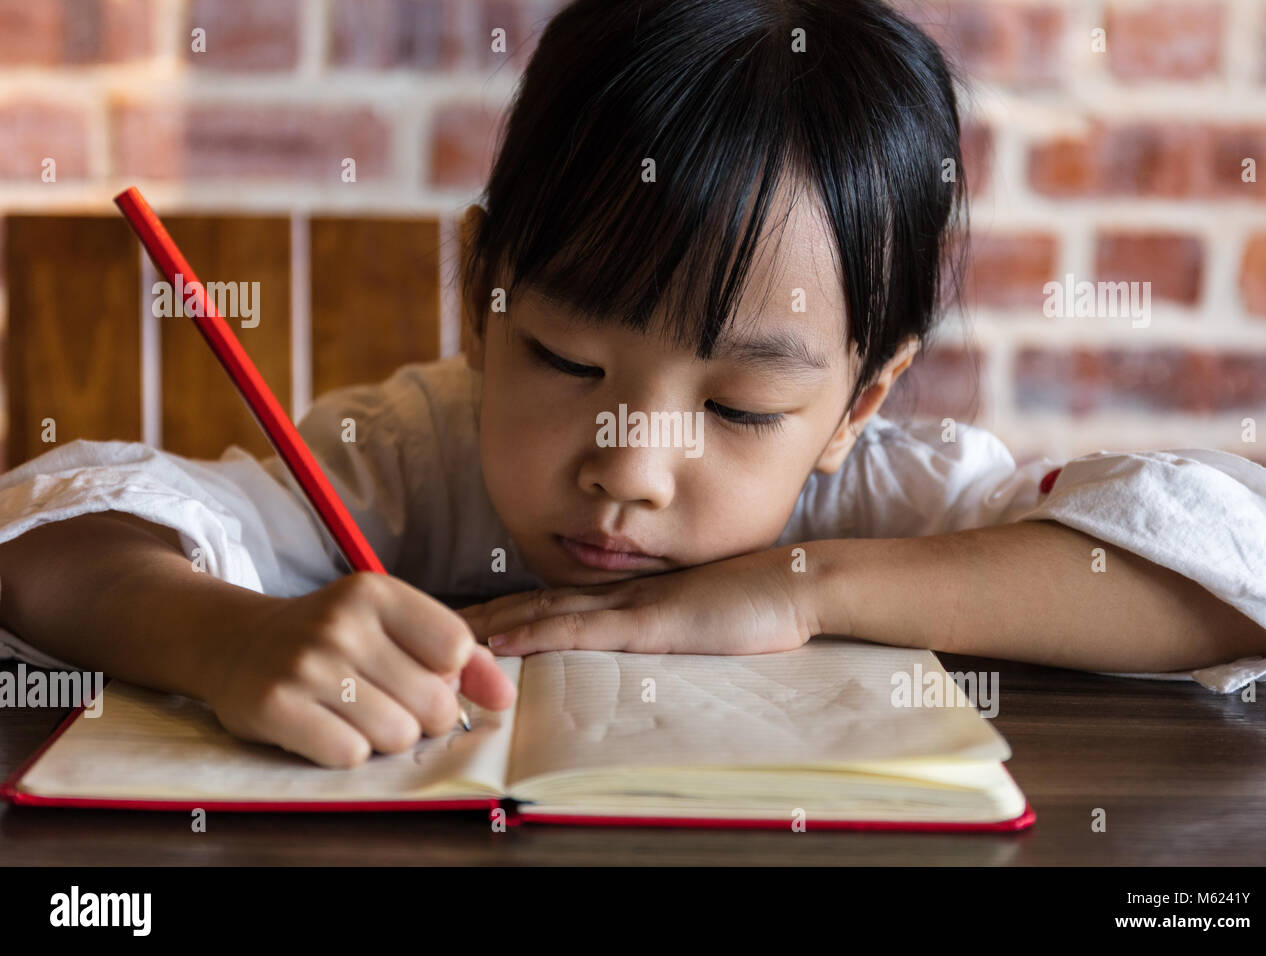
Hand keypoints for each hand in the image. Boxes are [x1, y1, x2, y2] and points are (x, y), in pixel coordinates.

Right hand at [201, 572, 516, 767]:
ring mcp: (305, 664)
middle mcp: (342, 622)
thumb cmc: (334, 638)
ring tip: (353, 711)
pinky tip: (325, 726)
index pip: (457, 647)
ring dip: (383, 736)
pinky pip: (350, 755)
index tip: (421, 671)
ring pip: (397, 735)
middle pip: (434, 703)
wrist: (238, 644)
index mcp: (377, 592)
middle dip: (420, 715)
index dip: (449, 675)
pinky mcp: (275, 706)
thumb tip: (504, 699)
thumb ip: (460, 656)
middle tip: (383, 698)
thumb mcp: (394, 625)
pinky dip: (346, 751)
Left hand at [458, 548, 817, 655]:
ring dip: (495, 621)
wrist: (800, 585)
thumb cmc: (761, 603)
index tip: (472, 616)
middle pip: (539, 598)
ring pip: (548, 610)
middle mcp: (624, 592)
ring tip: (448, 633)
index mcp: (635, 592)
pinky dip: (536, 633)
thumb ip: (669, 626)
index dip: (513, 605)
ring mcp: (635, 604)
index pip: (560, 597)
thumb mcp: (703, 616)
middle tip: (433, 623)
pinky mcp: (651, 623)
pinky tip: (502, 641)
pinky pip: (582, 630)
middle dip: (486, 611)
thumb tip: (648, 641)